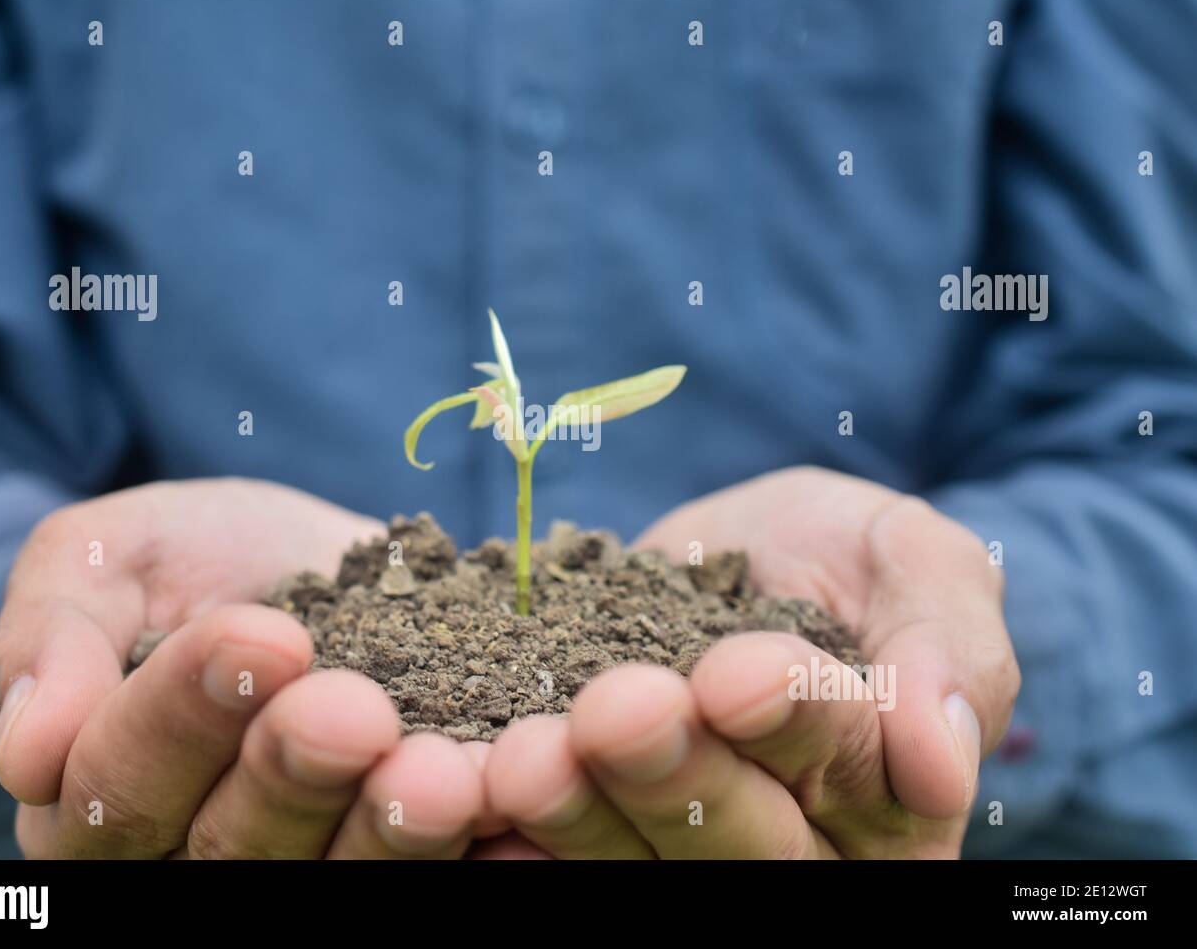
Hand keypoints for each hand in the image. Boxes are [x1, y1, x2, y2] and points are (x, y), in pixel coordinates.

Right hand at [0, 478, 488, 857]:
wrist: (323, 561)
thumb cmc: (194, 558)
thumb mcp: (105, 559)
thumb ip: (50, 637)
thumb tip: (29, 749)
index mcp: (99, 799)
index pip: (118, 782)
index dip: (184, 712)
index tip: (260, 636)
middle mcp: (197, 855)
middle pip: (230, 848)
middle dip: (292, 774)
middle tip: (353, 709)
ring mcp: (309, 860)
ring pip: (338, 878)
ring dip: (389, 833)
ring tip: (440, 774)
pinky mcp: (403, 852)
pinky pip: (432, 870)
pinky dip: (478, 845)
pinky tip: (506, 798)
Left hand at [485, 466, 1018, 857]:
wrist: (749, 556)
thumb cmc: (854, 559)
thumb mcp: (919, 565)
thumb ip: (948, 648)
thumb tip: (942, 759)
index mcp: (885, 799)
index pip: (849, 770)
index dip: (796, 724)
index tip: (742, 672)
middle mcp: (790, 848)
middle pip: (736, 839)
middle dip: (672, 775)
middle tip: (615, 713)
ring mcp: (678, 842)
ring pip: (633, 858)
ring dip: (574, 814)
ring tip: (522, 757)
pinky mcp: (594, 822)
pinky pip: (553, 847)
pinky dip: (509, 832)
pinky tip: (466, 794)